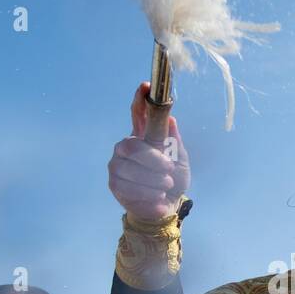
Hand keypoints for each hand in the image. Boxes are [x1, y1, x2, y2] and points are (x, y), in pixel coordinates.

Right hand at [107, 81, 190, 220]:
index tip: (146, 86)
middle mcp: (126, 146)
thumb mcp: (179, 158)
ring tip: (166, 187)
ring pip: (130, 169)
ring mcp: (117, 164)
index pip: (138, 112)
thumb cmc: (173, 179)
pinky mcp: (114, 183)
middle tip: (169, 170)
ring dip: (153, 180)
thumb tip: (171, 119)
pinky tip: (159, 199)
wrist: (166, 207)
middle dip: (153, 159)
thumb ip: (173, 140)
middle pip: (133, 146)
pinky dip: (148, 195)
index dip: (140, 99)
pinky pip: (129, 187)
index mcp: (143, 136)